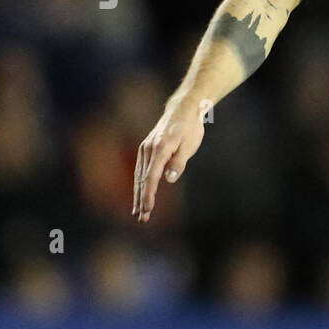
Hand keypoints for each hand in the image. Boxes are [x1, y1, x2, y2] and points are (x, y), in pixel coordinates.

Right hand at [132, 99, 206, 221]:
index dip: (148, 195)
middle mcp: (148, 149)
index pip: (151, 177)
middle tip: (142, 218)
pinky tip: (139, 194)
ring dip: (138, 194)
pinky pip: (141, 169)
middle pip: (142, 179)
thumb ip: (178, 163)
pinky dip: (139, 183)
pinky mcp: (145, 148)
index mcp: (160, 149)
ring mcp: (145, 148)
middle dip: (141, 200)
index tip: (147, 209)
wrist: (183, 110)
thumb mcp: (189, 145)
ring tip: (138, 212)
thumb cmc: (190, 129)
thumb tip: (168, 179)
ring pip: (139, 175)